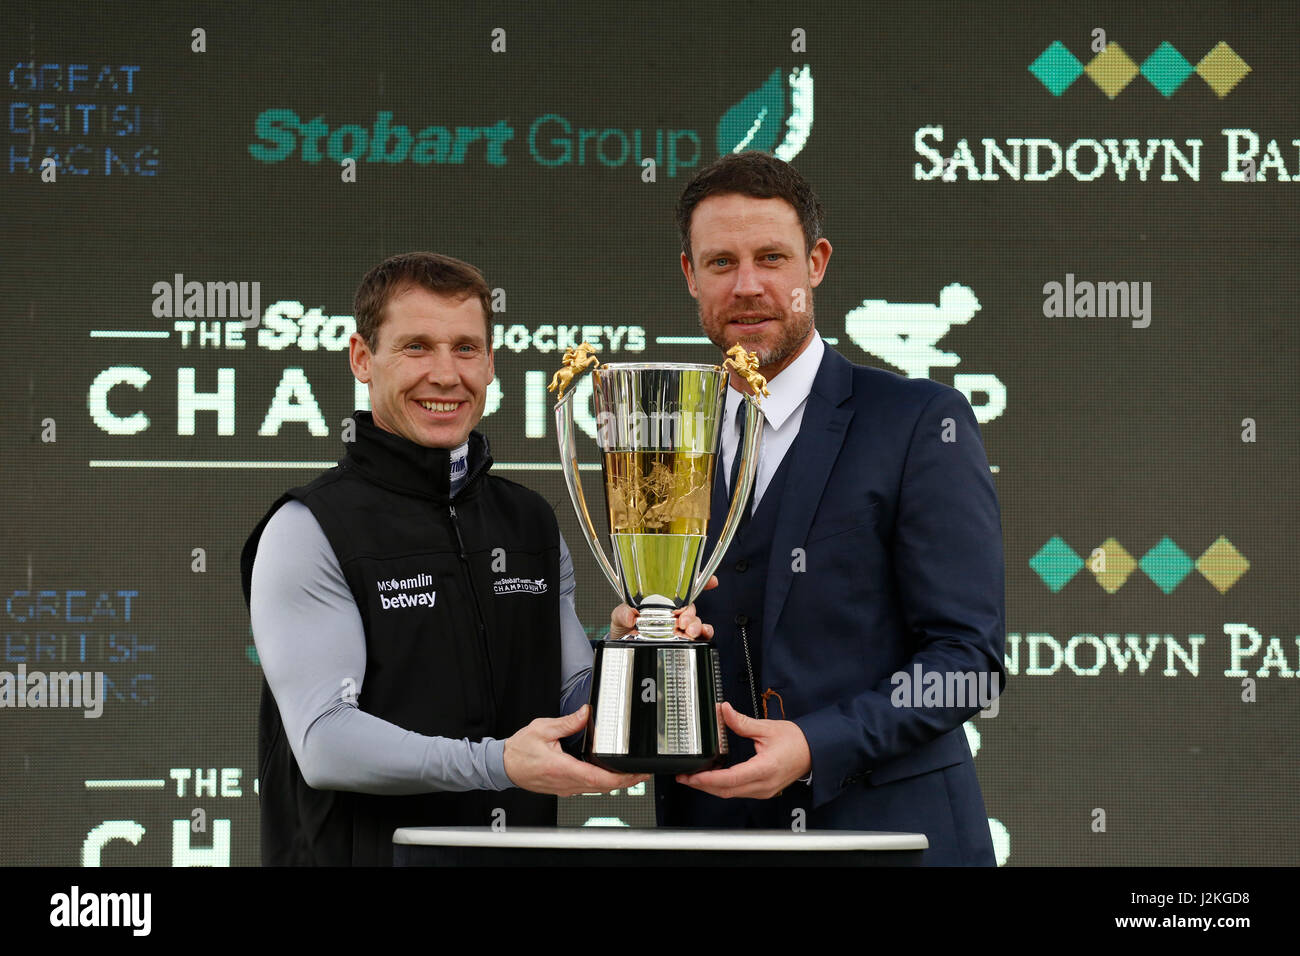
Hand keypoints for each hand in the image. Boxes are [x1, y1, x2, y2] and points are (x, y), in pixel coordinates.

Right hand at [503, 705, 648, 795]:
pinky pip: (586, 788)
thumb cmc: (519, 750)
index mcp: (562, 768)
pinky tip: (608, 774)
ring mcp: (565, 788)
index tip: (635, 773)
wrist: (503, 765)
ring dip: (615, 783)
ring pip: (596, 790)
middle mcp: (565, 782)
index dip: (621, 778)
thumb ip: (568, 722)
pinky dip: (601, 783)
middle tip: (641, 772)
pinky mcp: (563, 788)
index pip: (598, 778)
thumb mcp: (543, 729)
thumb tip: (586, 714)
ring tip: (630, 773)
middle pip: (602, 788)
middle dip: (625, 781)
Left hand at [609, 575, 717, 639]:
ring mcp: (678, 627)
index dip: (697, 581)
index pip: (680, 588)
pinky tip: (703, 635)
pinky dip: (704, 634)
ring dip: (697, 624)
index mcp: (660, 601)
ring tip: (689, 630)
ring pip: (695, 621)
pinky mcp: (682, 643)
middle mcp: (672, 613)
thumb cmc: (624, 628)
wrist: (622, 647)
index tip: (712, 581)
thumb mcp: (619, 617)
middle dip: (691, 612)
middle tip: (683, 620)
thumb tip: (629, 615)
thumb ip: (622, 613)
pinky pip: (699, 637)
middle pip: (690, 606)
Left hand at [675, 702, 811, 798]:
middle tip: (684, 776)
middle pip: (726, 790)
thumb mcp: (766, 728)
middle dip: (702, 785)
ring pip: (730, 794)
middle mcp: (763, 784)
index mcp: (764, 768)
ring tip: (693, 776)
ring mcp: (763, 791)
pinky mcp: (762, 791)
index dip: (708, 779)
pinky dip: (722, 786)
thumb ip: (741, 722)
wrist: (814, 752)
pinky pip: (738, 792)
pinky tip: (712, 777)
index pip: (730, 779)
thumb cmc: (796, 741)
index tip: (692, 775)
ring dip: (711, 787)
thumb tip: (723, 711)